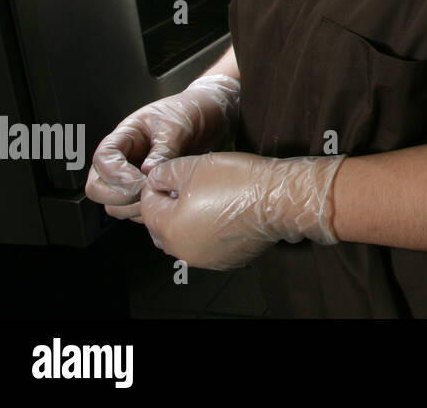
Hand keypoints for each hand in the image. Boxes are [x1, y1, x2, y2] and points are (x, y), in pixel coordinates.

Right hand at [85, 74, 239, 221]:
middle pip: (98, 187)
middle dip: (119, 196)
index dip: (115, 174)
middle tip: (149, 191)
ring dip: (135, 207)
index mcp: (126, 137)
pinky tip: (170, 199)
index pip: (102, 159)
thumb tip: (147, 173)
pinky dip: (149, 212)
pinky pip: (137, 211)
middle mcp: (125, 159)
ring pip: (115, 205)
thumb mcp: (178, 126)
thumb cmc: (192, 111)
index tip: (139, 181)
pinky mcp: (150, 190)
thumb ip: (163, 150)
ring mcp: (134, 177)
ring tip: (163, 194)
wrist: (214, 116)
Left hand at [140, 152, 345, 270]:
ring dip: (187, 221)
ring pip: (183, 238)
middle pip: (161, 227)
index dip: (157, 186)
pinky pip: (205, 246)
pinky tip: (223, 213)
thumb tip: (154, 178)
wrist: (278, 199)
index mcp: (169, 228)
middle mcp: (183, 250)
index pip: (147, 206)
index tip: (172, 175)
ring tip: (206, 199)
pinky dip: (207, 232)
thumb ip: (164, 172)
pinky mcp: (225, 261)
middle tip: (188, 186)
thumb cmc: (239, 181)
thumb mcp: (194, 166)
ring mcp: (205, 259)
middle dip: (168, 207)